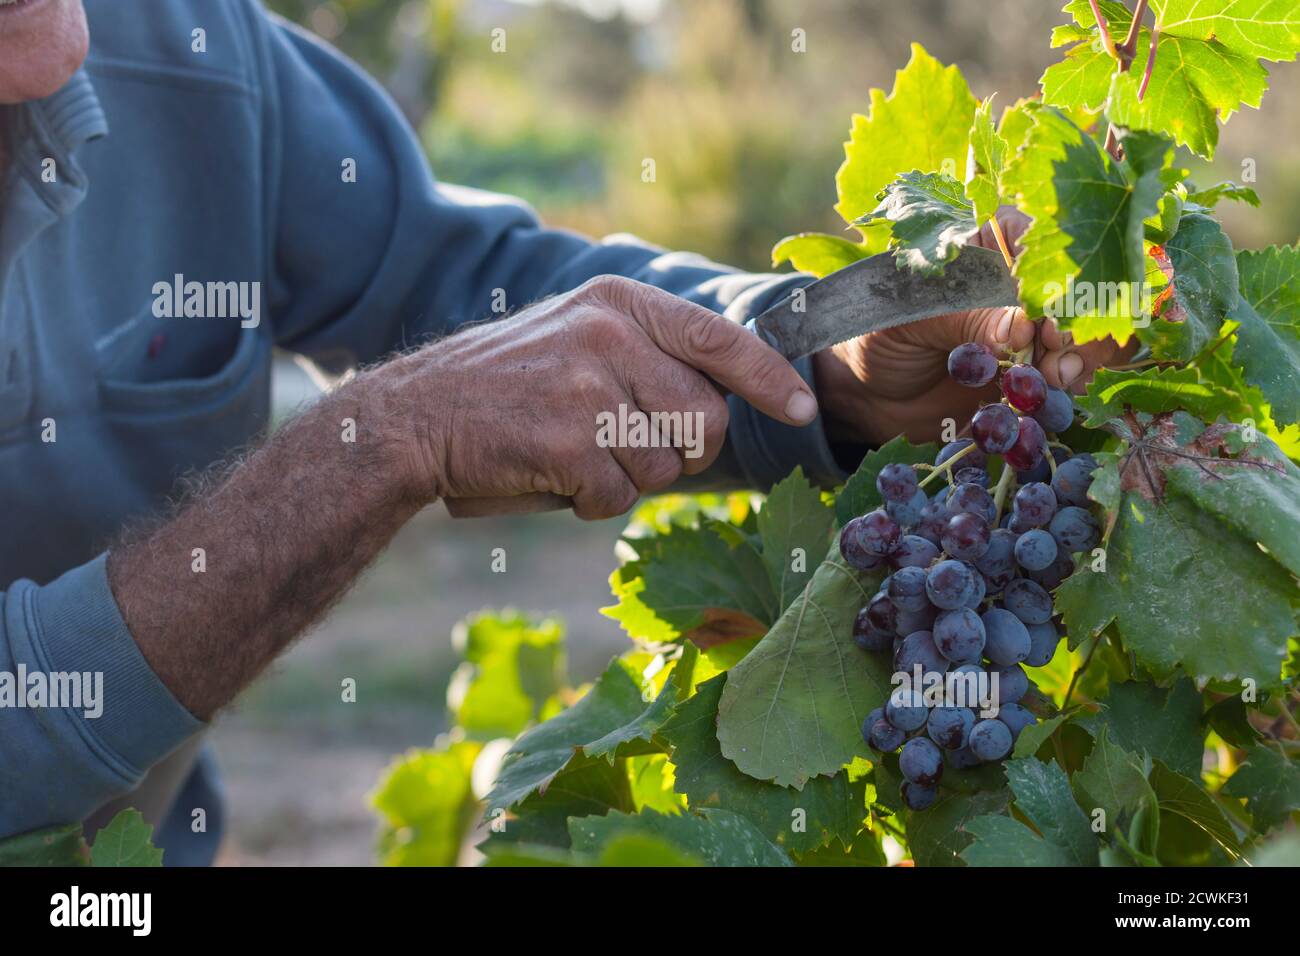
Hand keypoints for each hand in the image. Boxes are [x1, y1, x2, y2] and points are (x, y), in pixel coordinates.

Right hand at [387, 275, 818, 518]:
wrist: (414, 416)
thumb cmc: (505, 385)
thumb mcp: (577, 335)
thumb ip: (646, 354)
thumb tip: (724, 402)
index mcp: (619, 304)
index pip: (720, 340)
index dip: (769, 380)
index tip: (802, 410)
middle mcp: (609, 335)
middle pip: (705, 420)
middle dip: (683, 451)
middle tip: (634, 449)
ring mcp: (587, 386)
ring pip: (663, 466)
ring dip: (626, 479)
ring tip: (574, 454)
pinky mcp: (566, 440)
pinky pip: (616, 496)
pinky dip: (589, 501)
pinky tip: (550, 474)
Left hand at [812, 209, 1135, 445]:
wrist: (868, 392)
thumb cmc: (879, 332)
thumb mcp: (913, 316)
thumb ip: (965, 317)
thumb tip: (1020, 328)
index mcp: (995, 239)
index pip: (1051, 236)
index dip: (1064, 275)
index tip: (1050, 322)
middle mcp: (1027, 276)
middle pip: (1088, 284)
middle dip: (1083, 324)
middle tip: (1056, 362)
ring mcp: (1039, 322)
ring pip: (1094, 328)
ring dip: (1084, 357)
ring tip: (1052, 381)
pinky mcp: (1039, 367)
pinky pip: (1077, 372)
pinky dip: (1073, 385)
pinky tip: (1051, 396)